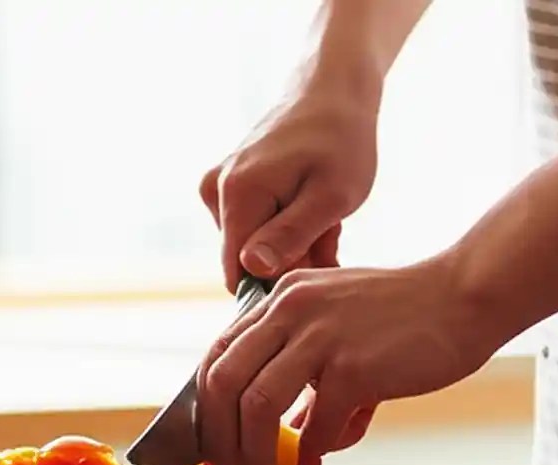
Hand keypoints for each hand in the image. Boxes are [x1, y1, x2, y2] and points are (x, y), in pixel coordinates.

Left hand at [194, 257, 491, 464]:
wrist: (466, 297)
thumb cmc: (408, 318)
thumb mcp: (340, 329)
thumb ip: (307, 376)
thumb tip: (292, 442)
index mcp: (281, 298)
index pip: (218, 356)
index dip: (206, 411)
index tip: (212, 451)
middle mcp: (290, 309)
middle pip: (222, 382)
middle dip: (218, 441)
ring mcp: (319, 335)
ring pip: (256, 406)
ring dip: (253, 459)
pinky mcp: (353, 366)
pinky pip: (318, 426)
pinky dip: (311, 456)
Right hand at [199, 79, 379, 292]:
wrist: (332, 90)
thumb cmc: (341, 141)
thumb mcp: (331, 197)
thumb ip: (291, 237)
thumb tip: (252, 271)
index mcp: (237, 195)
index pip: (240, 274)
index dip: (281, 280)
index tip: (320, 259)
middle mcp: (215, 191)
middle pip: (249, 262)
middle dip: (294, 258)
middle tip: (333, 232)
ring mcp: (217, 188)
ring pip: (256, 246)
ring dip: (297, 242)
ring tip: (327, 216)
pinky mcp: (226, 186)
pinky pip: (256, 227)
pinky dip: (290, 226)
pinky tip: (313, 207)